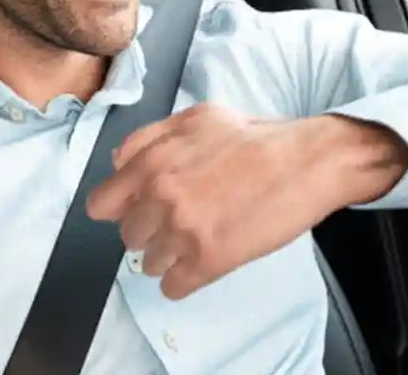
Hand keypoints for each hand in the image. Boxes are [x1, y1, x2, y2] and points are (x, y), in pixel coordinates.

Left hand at [85, 104, 392, 299]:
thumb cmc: (255, 136)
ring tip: (199, 240)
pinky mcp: (209, 261)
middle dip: (150, 232)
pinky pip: (173, 287)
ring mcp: (182, 231)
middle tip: (182, 221)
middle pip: (128, 238)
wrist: (306, 160)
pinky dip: (185, 280)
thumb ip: (148, 139)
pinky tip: (205, 262)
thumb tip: (117, 164)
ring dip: (169, 257)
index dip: (121, 208)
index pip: (101, 205)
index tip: (140, 209)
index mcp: (151, 162)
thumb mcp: (194, 119)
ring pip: (148, 265)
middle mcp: (159, 197)